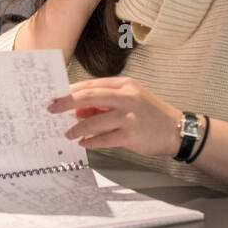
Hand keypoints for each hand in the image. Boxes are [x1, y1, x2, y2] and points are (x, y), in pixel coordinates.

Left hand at [47, 77, 181, 157]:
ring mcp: (129, 115)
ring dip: (77, 127)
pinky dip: (91, 141)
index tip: (56, 96)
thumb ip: (104, 104)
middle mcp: (126, 97)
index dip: (71, 90)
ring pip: (94, 120)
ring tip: (68, 134)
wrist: (175, 129)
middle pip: (89, 96)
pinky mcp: (131, 134)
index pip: (91, 84)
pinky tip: (83, 142)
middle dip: (66, 102)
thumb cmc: (149, 114)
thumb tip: (77, 110)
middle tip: (52, 108)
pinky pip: (104, 138)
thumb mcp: (128, 101)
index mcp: (124, 84)